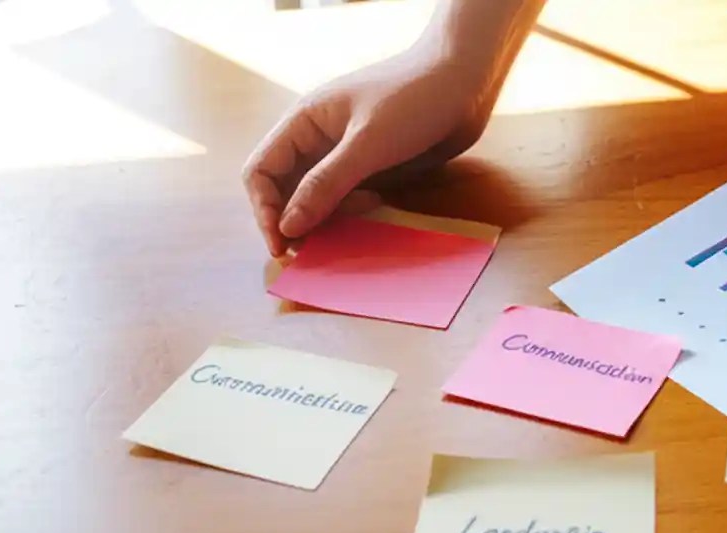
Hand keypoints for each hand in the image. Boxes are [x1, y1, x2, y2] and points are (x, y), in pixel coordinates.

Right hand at [242, 46, 493, 255]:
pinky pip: (347, 197)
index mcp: (303, 123)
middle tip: (314, 254)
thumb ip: (326, 185)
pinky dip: (350, 213)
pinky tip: (371, 212)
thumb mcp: (367, 144)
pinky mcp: (372, 165)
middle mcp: (317, 139)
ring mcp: (345, 153)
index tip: (283, 246)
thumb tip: (286, 227)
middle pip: (286, 189)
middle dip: (294, 221)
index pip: (261, 171)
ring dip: (324, 220)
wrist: (465, 83)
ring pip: (317, 197)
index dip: (265, 210)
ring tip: (346, 233)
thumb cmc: (414, 100)